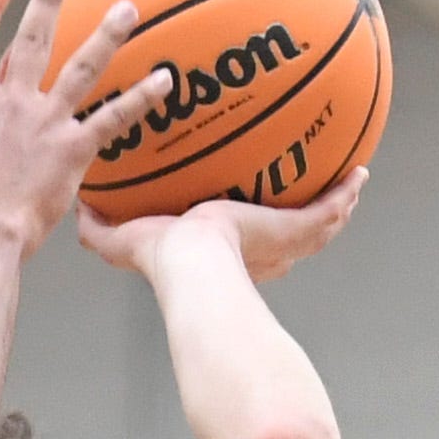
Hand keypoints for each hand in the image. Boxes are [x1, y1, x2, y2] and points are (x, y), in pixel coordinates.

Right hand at [0, 0, 163, 250]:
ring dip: (108, 34)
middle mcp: (10, 101)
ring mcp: (45, 121)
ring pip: (83, 66)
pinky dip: (142, 98)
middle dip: (48, 0)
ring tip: (130, 6)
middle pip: (33, 38)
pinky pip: (113, 118)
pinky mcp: (73, 150)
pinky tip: (168, 78)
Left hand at [80, 167, 370, 284]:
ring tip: (350, 179)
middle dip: (303, 215)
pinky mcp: (298, 232)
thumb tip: (79, 209)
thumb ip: (99, 226)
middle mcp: (260, 254)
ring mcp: (284, 245)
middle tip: (313, 189)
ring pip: (318, 222)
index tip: (250, 213)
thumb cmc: (162, 261)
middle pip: (290, 233)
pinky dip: (345, 194)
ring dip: (335, 203)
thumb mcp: (121, 239)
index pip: (244, 242)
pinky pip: (329, 211)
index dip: (250, 227)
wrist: (195, 266)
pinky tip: (359, 172)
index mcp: (225, 255)